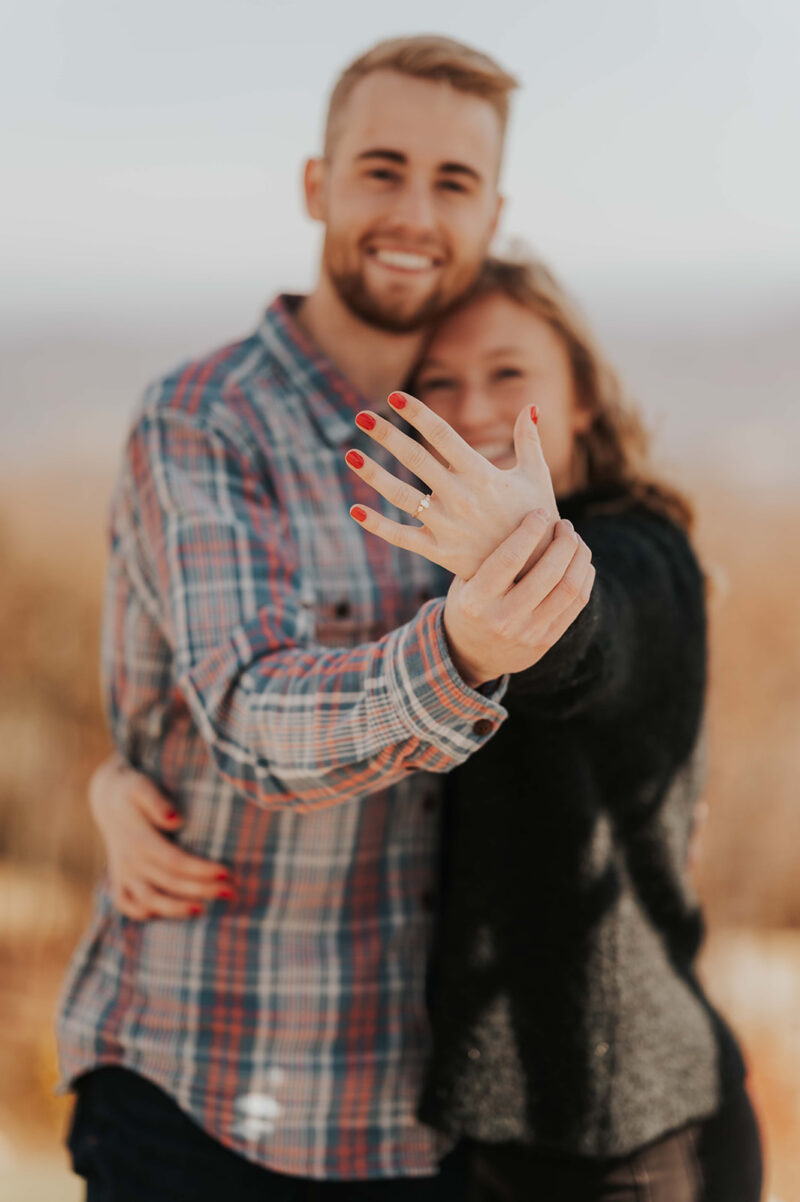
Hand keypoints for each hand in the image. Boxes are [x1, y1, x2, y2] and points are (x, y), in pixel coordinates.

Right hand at [88, 753, 235, 919]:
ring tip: (204, 910)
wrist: (107, 798)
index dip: (200, 870)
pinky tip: (170, 914)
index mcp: (139, 840)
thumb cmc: (133, 790)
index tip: (227, 873)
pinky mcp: (118, 879)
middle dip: (201, 890)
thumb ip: (156, 801)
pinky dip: (144, 914)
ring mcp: (123, 873)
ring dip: (176, 909)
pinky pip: (126, 905)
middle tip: (230, 893)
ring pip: (148, 901)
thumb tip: (174, 820)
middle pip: (168, 883)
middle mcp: (130, 861)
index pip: (174, 861)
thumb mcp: (140, 786)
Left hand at [346, 391, 557, 578]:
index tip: (395, 397)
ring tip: (349, 455)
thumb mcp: (536, 477)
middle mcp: (461, 498)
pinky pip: (402, 537)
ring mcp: (448, 526)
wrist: (535, 572)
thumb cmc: (535, 518)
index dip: (418, 414)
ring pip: (403, 497)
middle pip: (416, 461)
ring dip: (373, 476)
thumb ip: (529, 440)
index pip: (443, 436)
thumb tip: (532, 406)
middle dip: (387, 436)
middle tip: (361, 416)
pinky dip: (378, 525)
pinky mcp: (440, 552)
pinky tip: (355, 509)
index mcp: (482, 475)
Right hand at [442, 511, 594, 687]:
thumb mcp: (464, 583)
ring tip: (575, 540)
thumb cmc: (468, 605)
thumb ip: (486, 557)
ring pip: (569, 589)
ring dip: (579, 557)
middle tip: (565, 525)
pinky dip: (584, 577)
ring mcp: (528, 633)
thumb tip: (518, 512)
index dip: (530, 530)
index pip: (510, 558)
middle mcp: (503, 619)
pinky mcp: (547, 640)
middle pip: (548, 573)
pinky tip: (581, 561)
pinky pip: (577, 604)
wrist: (470, 655)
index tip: (541, 512)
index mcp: (477, 601)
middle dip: (564, 542)